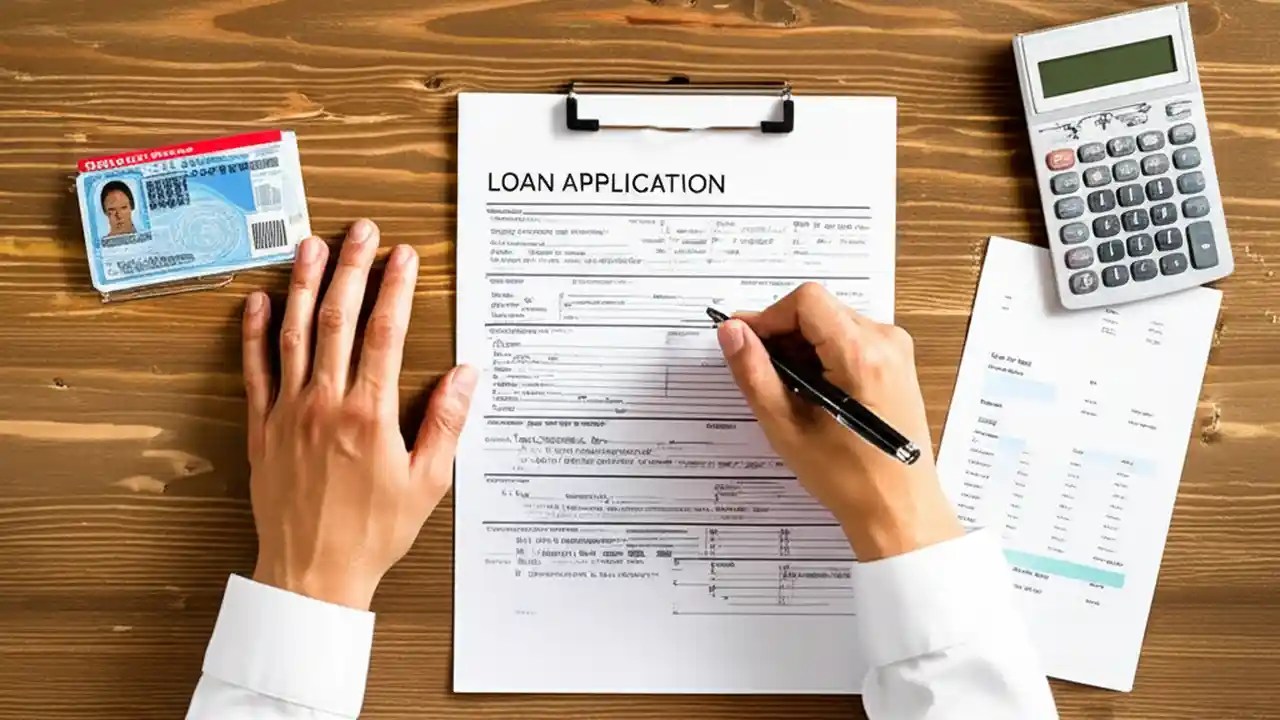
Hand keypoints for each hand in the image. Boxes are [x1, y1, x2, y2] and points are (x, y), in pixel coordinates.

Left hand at [240, 219, 476, 608]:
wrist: (313, 572)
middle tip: (360, 231)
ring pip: (295, 334)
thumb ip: (445, 423)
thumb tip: (466, 374)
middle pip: (339, 320)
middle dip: (352, 269)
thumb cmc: (374, 532)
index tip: (403, 256)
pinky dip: (255, 334)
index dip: (395, 288)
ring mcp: (289, 414)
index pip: (385, 334)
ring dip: (305, 286)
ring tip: (311, 246)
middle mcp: (325, 405)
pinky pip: (256, 371)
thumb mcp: (427, 482)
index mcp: (369, 415)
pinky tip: (259, 302)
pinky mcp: (263, 429)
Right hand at [717, 283, 961, 560]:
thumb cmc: (850, 478)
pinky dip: (822, 356)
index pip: (805, 300)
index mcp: (861, 355)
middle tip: (764, 374)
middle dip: (783, 335)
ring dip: (802, 348)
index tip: (748, 344)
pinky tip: (813, 393)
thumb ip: (754, 373)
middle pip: (818, 309)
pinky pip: (849, 338)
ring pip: (831, 322)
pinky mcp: (896, 363)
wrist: (898, 508)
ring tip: (791, 393)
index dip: (769, 318)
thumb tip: (733, 333)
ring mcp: (896, 351)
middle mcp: (886, 343)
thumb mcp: (787, 426)